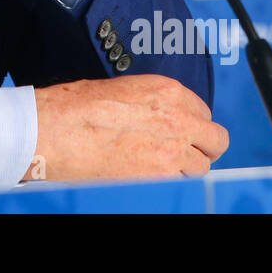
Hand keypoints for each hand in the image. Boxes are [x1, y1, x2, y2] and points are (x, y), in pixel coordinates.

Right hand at [23, 76, 228, 181]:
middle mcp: (178, 118)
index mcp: (168, 91)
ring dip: (186, 167)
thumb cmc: (76, 106)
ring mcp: (172, 150)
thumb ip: (151, 102)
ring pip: (202, 166)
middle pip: (216, 139)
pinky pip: (180, 182)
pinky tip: (147, 175)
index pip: (203, 112)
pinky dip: (169, 181)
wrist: (56, 129)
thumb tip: (158, 118)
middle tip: (185, 153)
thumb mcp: (121, 90)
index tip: (180, 132)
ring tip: (160, 167)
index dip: (191, 124)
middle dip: (203, 147)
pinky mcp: (160, 176)